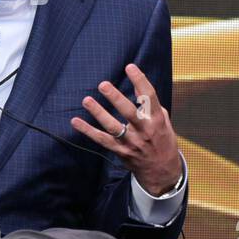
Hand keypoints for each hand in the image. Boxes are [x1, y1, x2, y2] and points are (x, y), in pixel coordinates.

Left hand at [70, 63, 182, 195]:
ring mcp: (131, 142)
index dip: (140, 81)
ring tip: (87, 100)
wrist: (162, 171)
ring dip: (98, 113)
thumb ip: (151, 105)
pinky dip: (88, 131)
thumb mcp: (162, 121)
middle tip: (103, 85)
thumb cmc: (162, 140)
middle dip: (115, 98)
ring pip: (113, 127)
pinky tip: (75, 121)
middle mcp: (144, 130)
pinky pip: (102, 140)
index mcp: (156, 119)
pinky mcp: (120, 151)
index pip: (149, 97)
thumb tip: (137, 87)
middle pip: (128, 112)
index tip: (130, 67)